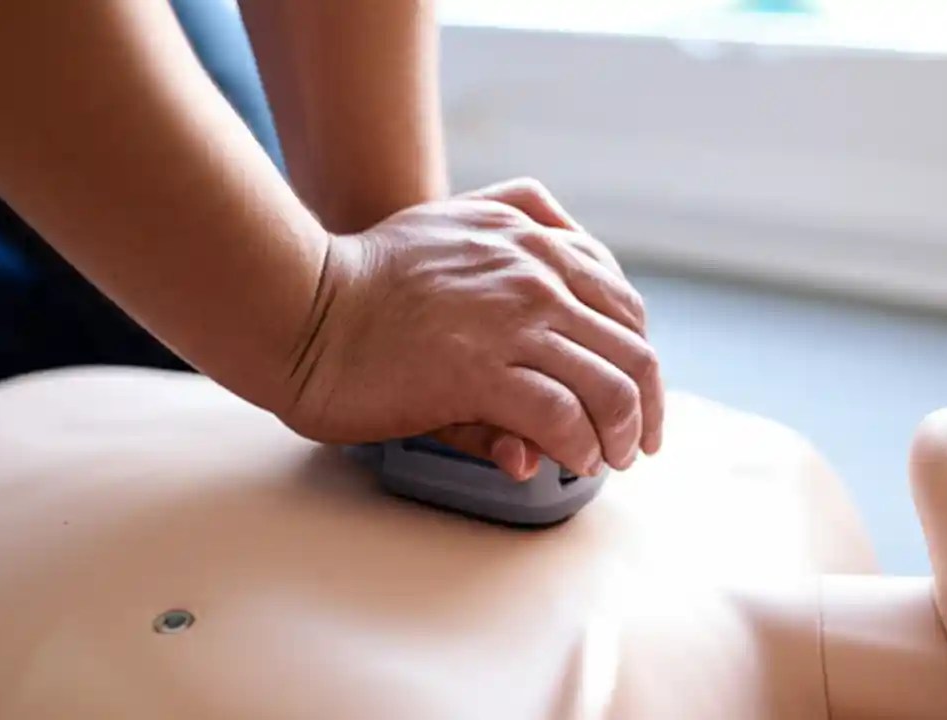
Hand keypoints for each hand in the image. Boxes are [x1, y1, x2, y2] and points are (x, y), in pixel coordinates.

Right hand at [280, 178, 663, 477]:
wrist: (301, 306)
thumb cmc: (365, 280)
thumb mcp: (447, 235)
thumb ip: (510, 255)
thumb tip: (553, 289)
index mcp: (529, 237)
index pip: (621, 300)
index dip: (637, 352)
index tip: (631, 389)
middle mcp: (534, 273)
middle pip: (633, 344)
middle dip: (645, 403)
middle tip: (634, 441)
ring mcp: (512, 321)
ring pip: (612, 383)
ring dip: (621, 433)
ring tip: (606, 459)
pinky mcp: (482, 372)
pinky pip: (563, 417)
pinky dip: (578, 448)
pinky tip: (567, 462)